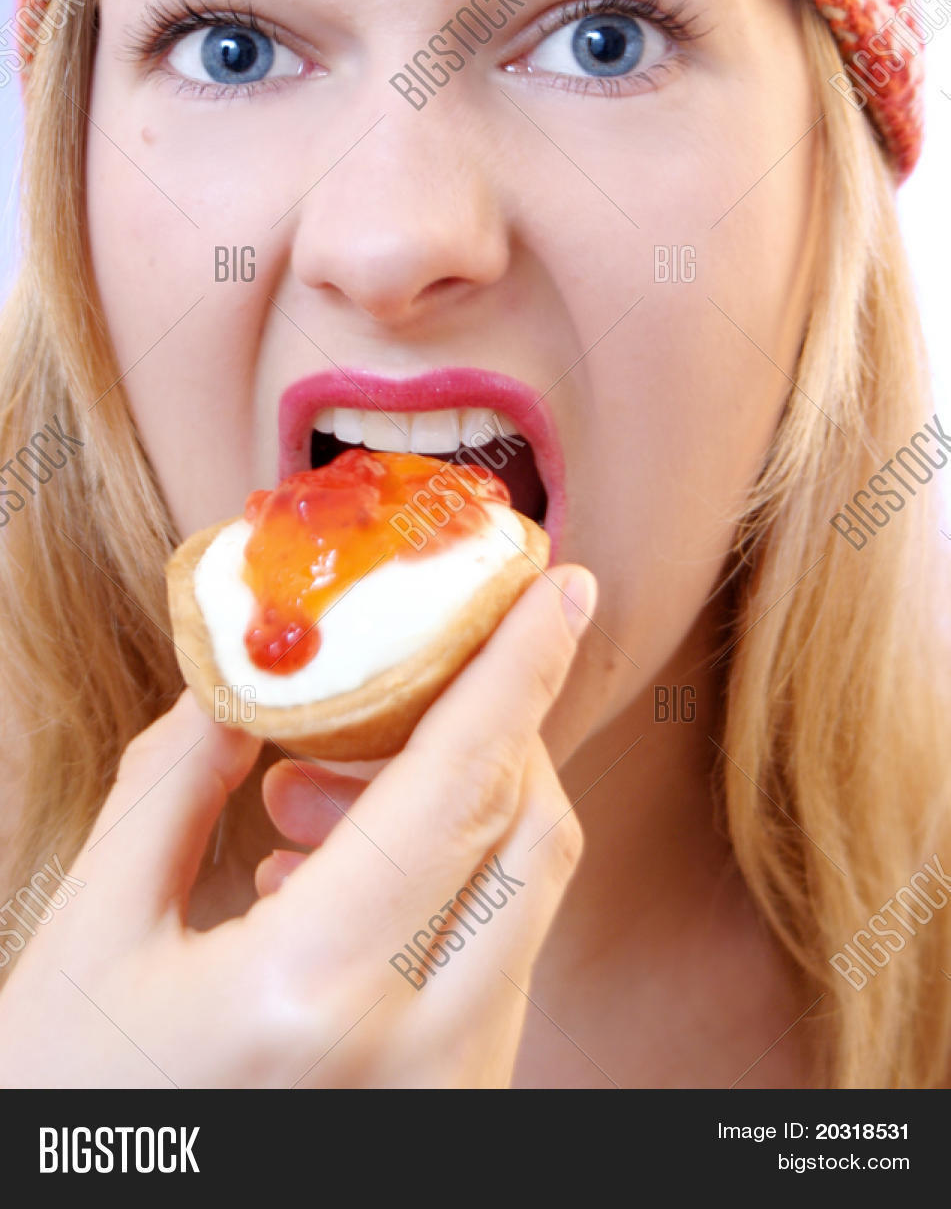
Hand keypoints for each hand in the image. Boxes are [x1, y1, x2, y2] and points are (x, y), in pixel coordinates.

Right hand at [0, 565, 595, 1087]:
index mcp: (318, 989)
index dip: (517, 667)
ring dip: (452, 812)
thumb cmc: (66, 1109)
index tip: (559, 583)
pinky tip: (329, 881)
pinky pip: (498, 962)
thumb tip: (245, 684)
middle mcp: (421, 1050)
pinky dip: (447, 888)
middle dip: (486, 729)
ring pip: (524, 897)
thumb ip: (173, 787)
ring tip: (304, 802)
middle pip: (528, 832)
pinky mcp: (460, 1114)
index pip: (460, 783)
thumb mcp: (90, 937)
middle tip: (389, 690)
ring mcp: (455, 1095)